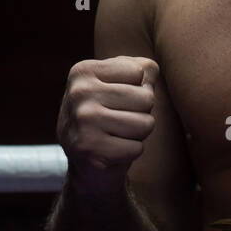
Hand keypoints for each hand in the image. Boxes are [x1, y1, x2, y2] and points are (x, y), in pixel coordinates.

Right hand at [57, 56, 157, 194]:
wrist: (84, 161)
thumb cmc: (109, 114)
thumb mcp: (120, 84)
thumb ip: (143, 69)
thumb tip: (151, 69)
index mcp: (83, 71)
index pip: (140, 72)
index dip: (138, 88)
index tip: (117, 99)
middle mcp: (79, 93)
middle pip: (146, 98)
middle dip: (141, 113)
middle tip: (119, 121)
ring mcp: (83, 121)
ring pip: (146, 124)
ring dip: (138, 133)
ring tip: (117, 135)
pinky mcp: (90, 150)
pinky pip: (137, 148)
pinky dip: (130, 152)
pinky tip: (112, 151)